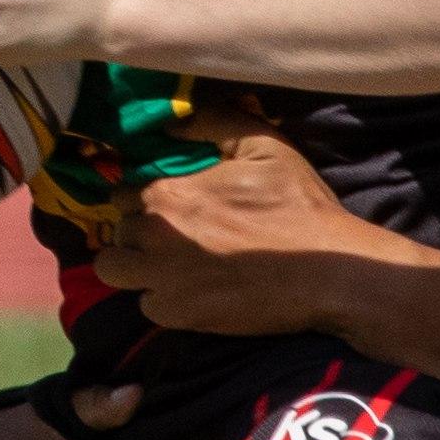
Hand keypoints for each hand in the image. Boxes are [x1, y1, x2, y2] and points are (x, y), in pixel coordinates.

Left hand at [93, 128, 404, 335]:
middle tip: (169, 234)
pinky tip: (189, 290)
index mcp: (168, 193)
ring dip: (132, 265)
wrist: (327, 272)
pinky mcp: (178, 316)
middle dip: (136, 230)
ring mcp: (162, 279)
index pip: (121, 191)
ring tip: (163, 264)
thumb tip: (172, 123)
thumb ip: (213, 123)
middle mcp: (155, 236)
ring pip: (112, 270)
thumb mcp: (264, 144)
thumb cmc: (298, 205)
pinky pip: (145, 305)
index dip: (141, 195)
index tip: (163, 202)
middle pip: (116, 230)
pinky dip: (161, 298)